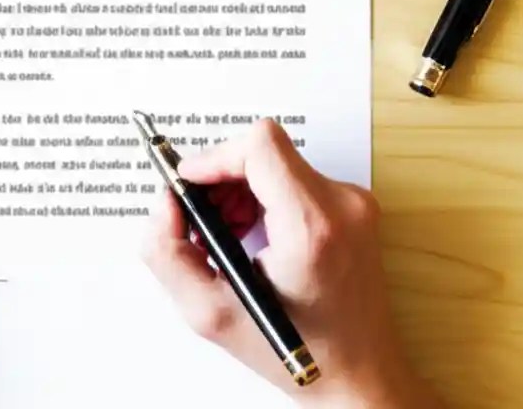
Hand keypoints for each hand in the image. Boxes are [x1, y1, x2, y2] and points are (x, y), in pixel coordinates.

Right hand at [142, 120, 442, 408]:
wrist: (358, 376)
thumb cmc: (299, 350)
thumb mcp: (210, 314)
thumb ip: (168, 253)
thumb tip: (165, 205)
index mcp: (311, 227)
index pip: (260, 146)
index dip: (214, 157)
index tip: (189, 182)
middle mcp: (341, 205)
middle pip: (263, 152)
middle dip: (221, 180)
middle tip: (203, 223)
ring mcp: (353, 204)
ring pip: (277, 163)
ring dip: (240, 191)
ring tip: (227, 237)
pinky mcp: (353, 208)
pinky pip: (295, 179)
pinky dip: (264, 200)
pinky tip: (253, 238)